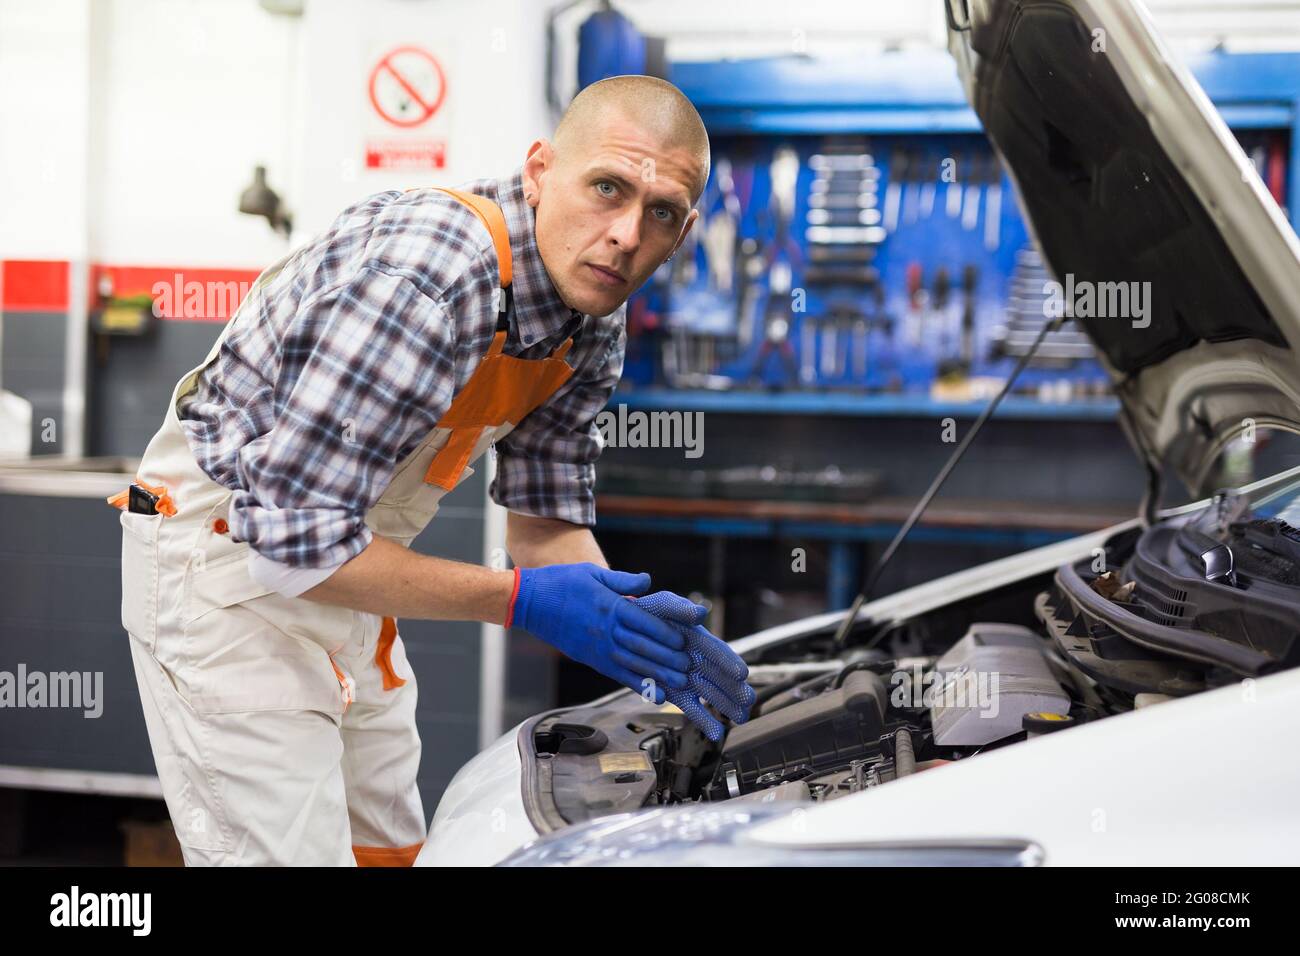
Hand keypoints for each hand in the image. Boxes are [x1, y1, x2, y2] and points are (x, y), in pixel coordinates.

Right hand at [508, 563, 690, 702]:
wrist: (528, 602)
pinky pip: (617, 674)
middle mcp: (605, 630)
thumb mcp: (593, 573)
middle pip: (643, 647)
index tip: (683, 640)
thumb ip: (623, 580)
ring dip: (658, 674)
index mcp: (609, 607)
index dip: (666, 633)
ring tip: (679, 681)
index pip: (645, 622)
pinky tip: (654, 691)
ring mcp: (597, 647)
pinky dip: (638, 684)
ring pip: (633, 664)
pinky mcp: (590, 659)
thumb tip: (647, 581)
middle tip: (688, 665)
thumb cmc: (560, 583)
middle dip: (668, 657)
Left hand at [631, 591, 755, 741]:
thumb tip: (700, 613)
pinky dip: (704, 722)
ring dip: (726, 706)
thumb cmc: (649, 613)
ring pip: (711, 694)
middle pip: (721, 677)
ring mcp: (688, 679)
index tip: (741, 673)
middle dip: (735, 689)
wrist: (625, 627)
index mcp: (699, 639)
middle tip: (749, 700)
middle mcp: (698, 660)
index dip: (728, 662)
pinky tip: (717, 735)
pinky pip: (692, 709)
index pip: (717, 652)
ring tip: (742, 718)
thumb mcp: (663, 604)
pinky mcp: (676, 693)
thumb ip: (680, 609)